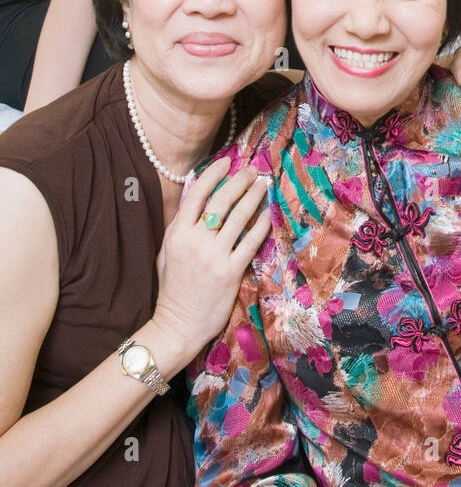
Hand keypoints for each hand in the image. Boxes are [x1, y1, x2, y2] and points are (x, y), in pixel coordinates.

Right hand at [149, 156, 270, 362]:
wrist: (178, 324)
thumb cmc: (172, 289)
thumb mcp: (167, 252)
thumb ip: (180, 227)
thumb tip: (195, 199)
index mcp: (177, 233)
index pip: (197, 194)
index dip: (213, 174)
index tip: (226, 162)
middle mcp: (196, 241)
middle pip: (221, 200)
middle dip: (239, 181)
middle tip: (252, 171)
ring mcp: (214, 256)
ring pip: (239, 217)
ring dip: (254, 197)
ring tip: (263, 185)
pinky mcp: (231, 272)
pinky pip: (251, 241)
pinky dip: (261, 224)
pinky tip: (267, 214)